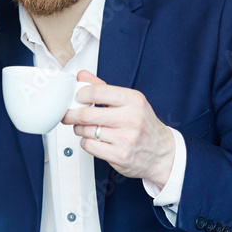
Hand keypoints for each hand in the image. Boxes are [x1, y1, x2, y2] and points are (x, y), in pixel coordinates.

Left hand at [62, 70, 176, 187]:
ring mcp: (126, 138)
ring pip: (86, 131)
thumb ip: (103, 88)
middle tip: (69, 114)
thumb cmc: (144, 126)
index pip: (97, 92)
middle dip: (72, 114)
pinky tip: (94, 140)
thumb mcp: (129, 102)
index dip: (80, 94)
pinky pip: (89, 145)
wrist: (162, 154)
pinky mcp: (120, 155)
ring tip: (85, 128)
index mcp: (134, 100)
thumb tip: (82, 75)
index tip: (77, 98)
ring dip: (79, 129)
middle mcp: (131, 118)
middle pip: (87, 114)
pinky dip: (86, 142)